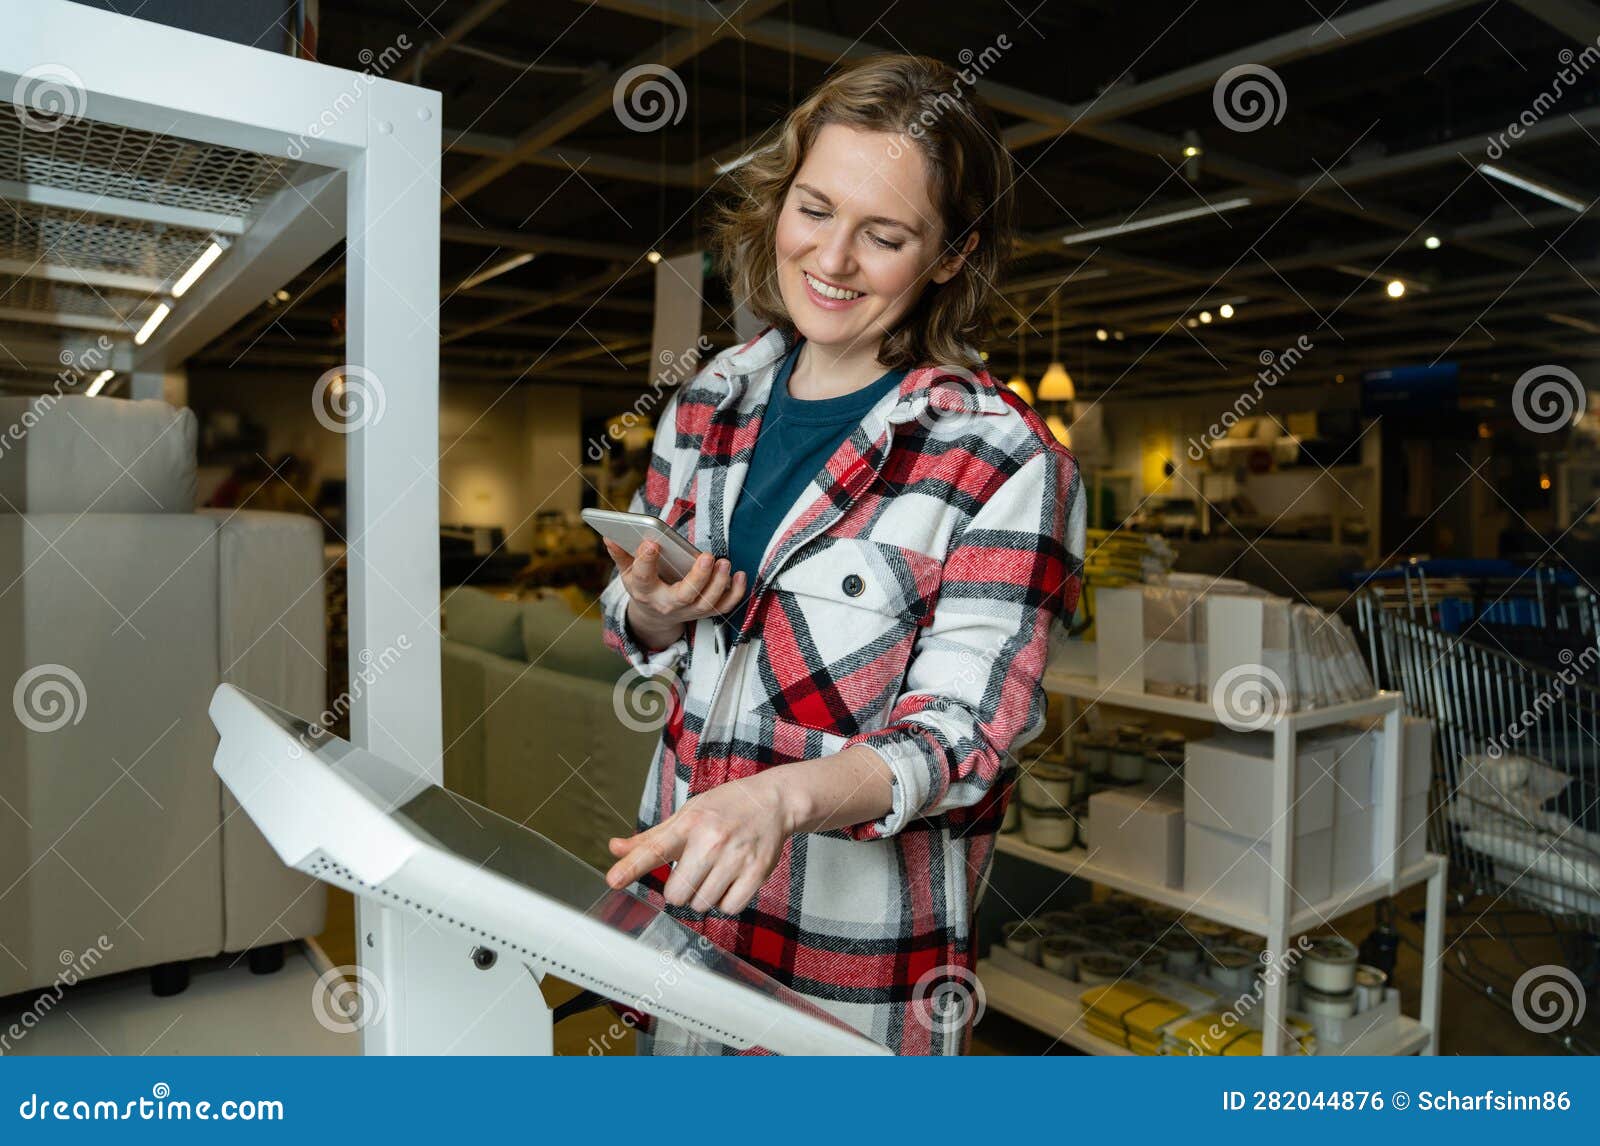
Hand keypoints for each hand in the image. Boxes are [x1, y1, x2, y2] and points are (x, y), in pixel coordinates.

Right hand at [603, 538, 745, 648]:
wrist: (655, 616)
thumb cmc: (645, 586)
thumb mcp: (628, 572)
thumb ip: (621, 554)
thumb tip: (608, 536)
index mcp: (645, 592)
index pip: (644, 578)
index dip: (645, 561)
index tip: (650, 543)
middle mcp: (668, 605)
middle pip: (684, 596)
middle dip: (698, 578)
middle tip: (707, 556)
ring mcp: (688, 611)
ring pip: (707, 603)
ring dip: (719, 584)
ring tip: (724, 562)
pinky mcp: (704, 612)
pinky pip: (724, 607)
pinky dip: (736, 593)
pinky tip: (740, 575)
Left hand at [604, 775, 792, 914]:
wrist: (773, 801)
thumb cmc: (725, 807)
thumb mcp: (687, 814)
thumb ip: (651, 838)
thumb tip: (614, 848)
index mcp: (690, 823)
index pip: (655, 849)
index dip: (631, 866)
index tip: (613, 880)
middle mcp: (711, 839)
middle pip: (677, 893)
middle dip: (680, 891)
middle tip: (693, 873)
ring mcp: (736, 856)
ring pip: (703, 904)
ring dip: (704, 897)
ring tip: (716, 872)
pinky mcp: (757, 871)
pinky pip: (730, 908)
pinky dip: (727, 902)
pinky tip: (731, 881)